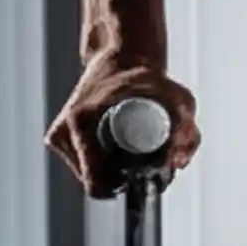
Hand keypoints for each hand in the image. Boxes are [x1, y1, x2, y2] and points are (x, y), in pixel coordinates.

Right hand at [45, 49, 200, 197]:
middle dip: (121, 181)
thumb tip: (177, 164)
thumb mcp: (179, 101)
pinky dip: (101, 166)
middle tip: (147, 166)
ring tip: (134, 156)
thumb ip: (188, 133)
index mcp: (81, 122)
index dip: (122, 188)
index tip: (143, 178)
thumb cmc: (150, 78)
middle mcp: (63, 131)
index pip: (95, 183)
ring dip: (110, 174)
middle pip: (94, 182)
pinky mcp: (58, 136)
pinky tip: (118, 154)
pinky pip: (82, 164)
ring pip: (88, 175)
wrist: (121, 56)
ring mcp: (58, 135)